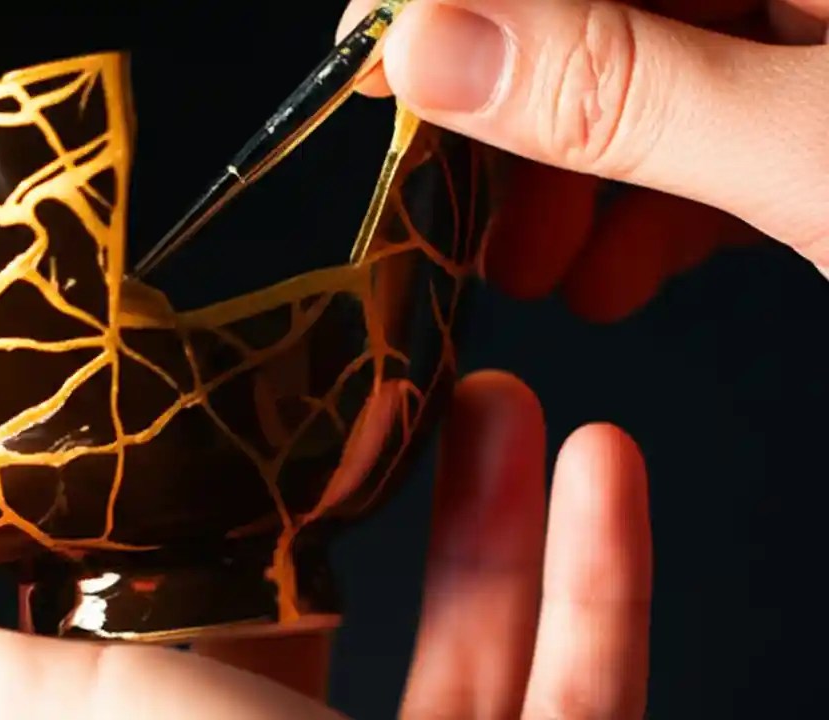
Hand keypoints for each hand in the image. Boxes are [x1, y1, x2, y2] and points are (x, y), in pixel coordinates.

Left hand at [0, 371, 651, 718]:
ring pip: (446, 655)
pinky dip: (593, 583)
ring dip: (474, 516)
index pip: (66, 649)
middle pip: (271, 638)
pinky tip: (599, 463)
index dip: (76, 524)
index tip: (102, 400)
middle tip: (326, 378)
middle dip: (310, 500)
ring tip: (483, 388)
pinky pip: (577, 689)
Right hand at [342, 0, 827, 320]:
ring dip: (567, 186)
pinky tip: (618, 276)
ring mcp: (808, 42)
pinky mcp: (817, 120)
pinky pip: (709, 136)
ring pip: (644, 82)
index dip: (447, 1)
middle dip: (514, 120)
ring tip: (534, 274)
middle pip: (596, 15)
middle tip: (449, 205)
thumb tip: (427, 46)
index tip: (370, 76)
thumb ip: (615, 87)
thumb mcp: (803, 145)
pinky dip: (649, 211)